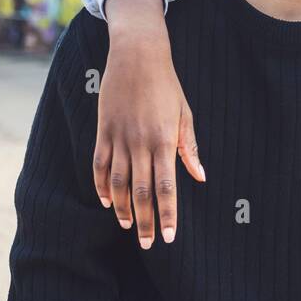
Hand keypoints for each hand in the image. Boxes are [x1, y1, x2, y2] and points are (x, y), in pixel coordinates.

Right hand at [92, 0, 203, 248]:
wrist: (137, 56)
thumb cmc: (167, 86)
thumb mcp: (185, 114)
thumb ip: (189, 147)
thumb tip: (200, 176)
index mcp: (164, 140)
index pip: (166, 187)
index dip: (167, 215)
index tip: (169, 237)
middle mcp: (140, 143)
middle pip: (141, 192)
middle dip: (145, 221)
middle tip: (147, 245)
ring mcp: (119, 137)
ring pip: (119, 183)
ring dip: (122, 208)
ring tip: (127, 227)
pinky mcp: (103, 130)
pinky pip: (100, 165)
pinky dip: (102, 185)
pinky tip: (106, 201)